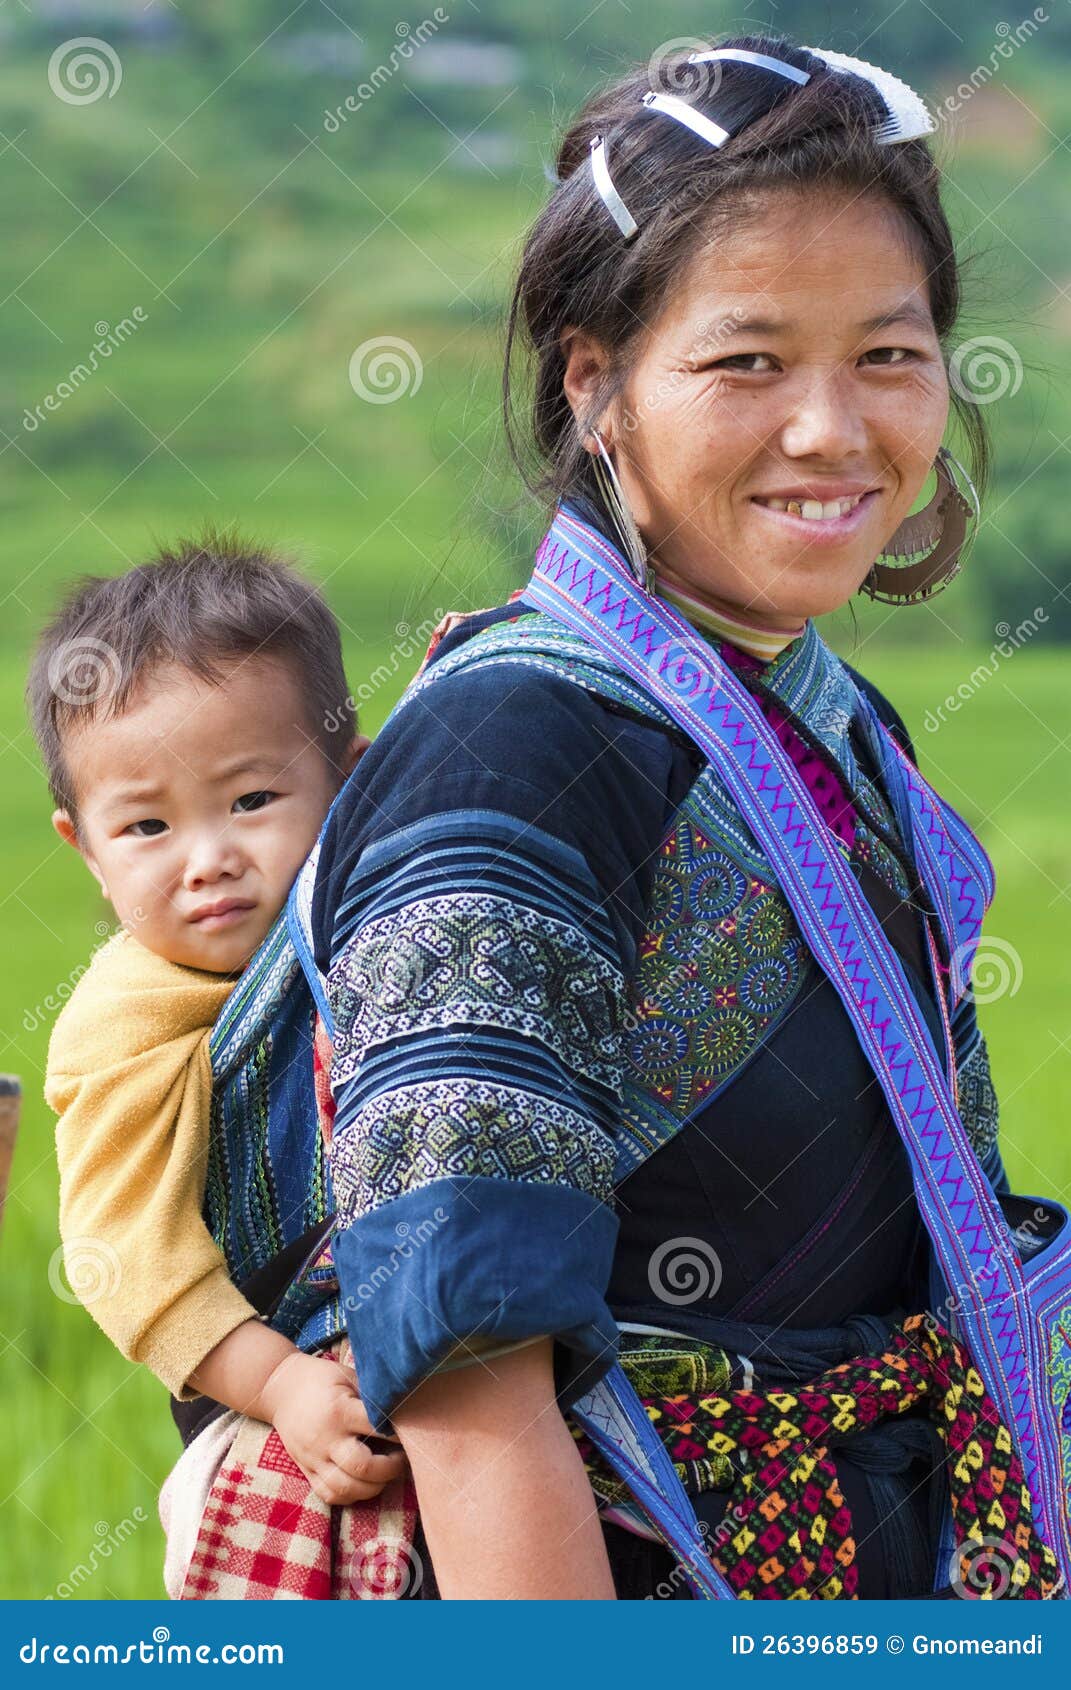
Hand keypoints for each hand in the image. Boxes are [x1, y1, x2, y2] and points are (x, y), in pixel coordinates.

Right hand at [260, 1350, 407, 1505]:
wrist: (280, 1389)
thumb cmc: (322, 1379)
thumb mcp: (349, 1377)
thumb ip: (373, 1396)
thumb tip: (405, 1411)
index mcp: (339, 1411)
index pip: (377, 1428)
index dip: (400, 1434)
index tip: (413, 1434)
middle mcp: (325, 1438)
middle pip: (363, 1467)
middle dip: (390, 1468)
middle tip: (403, 1458)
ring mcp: (313, 1458)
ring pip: (346, 1487)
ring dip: (373, 1487)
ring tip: (386, 1473)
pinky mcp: (306, 1470)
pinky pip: (329, 1494)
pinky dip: (351, 1495)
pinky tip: (364, 1484)